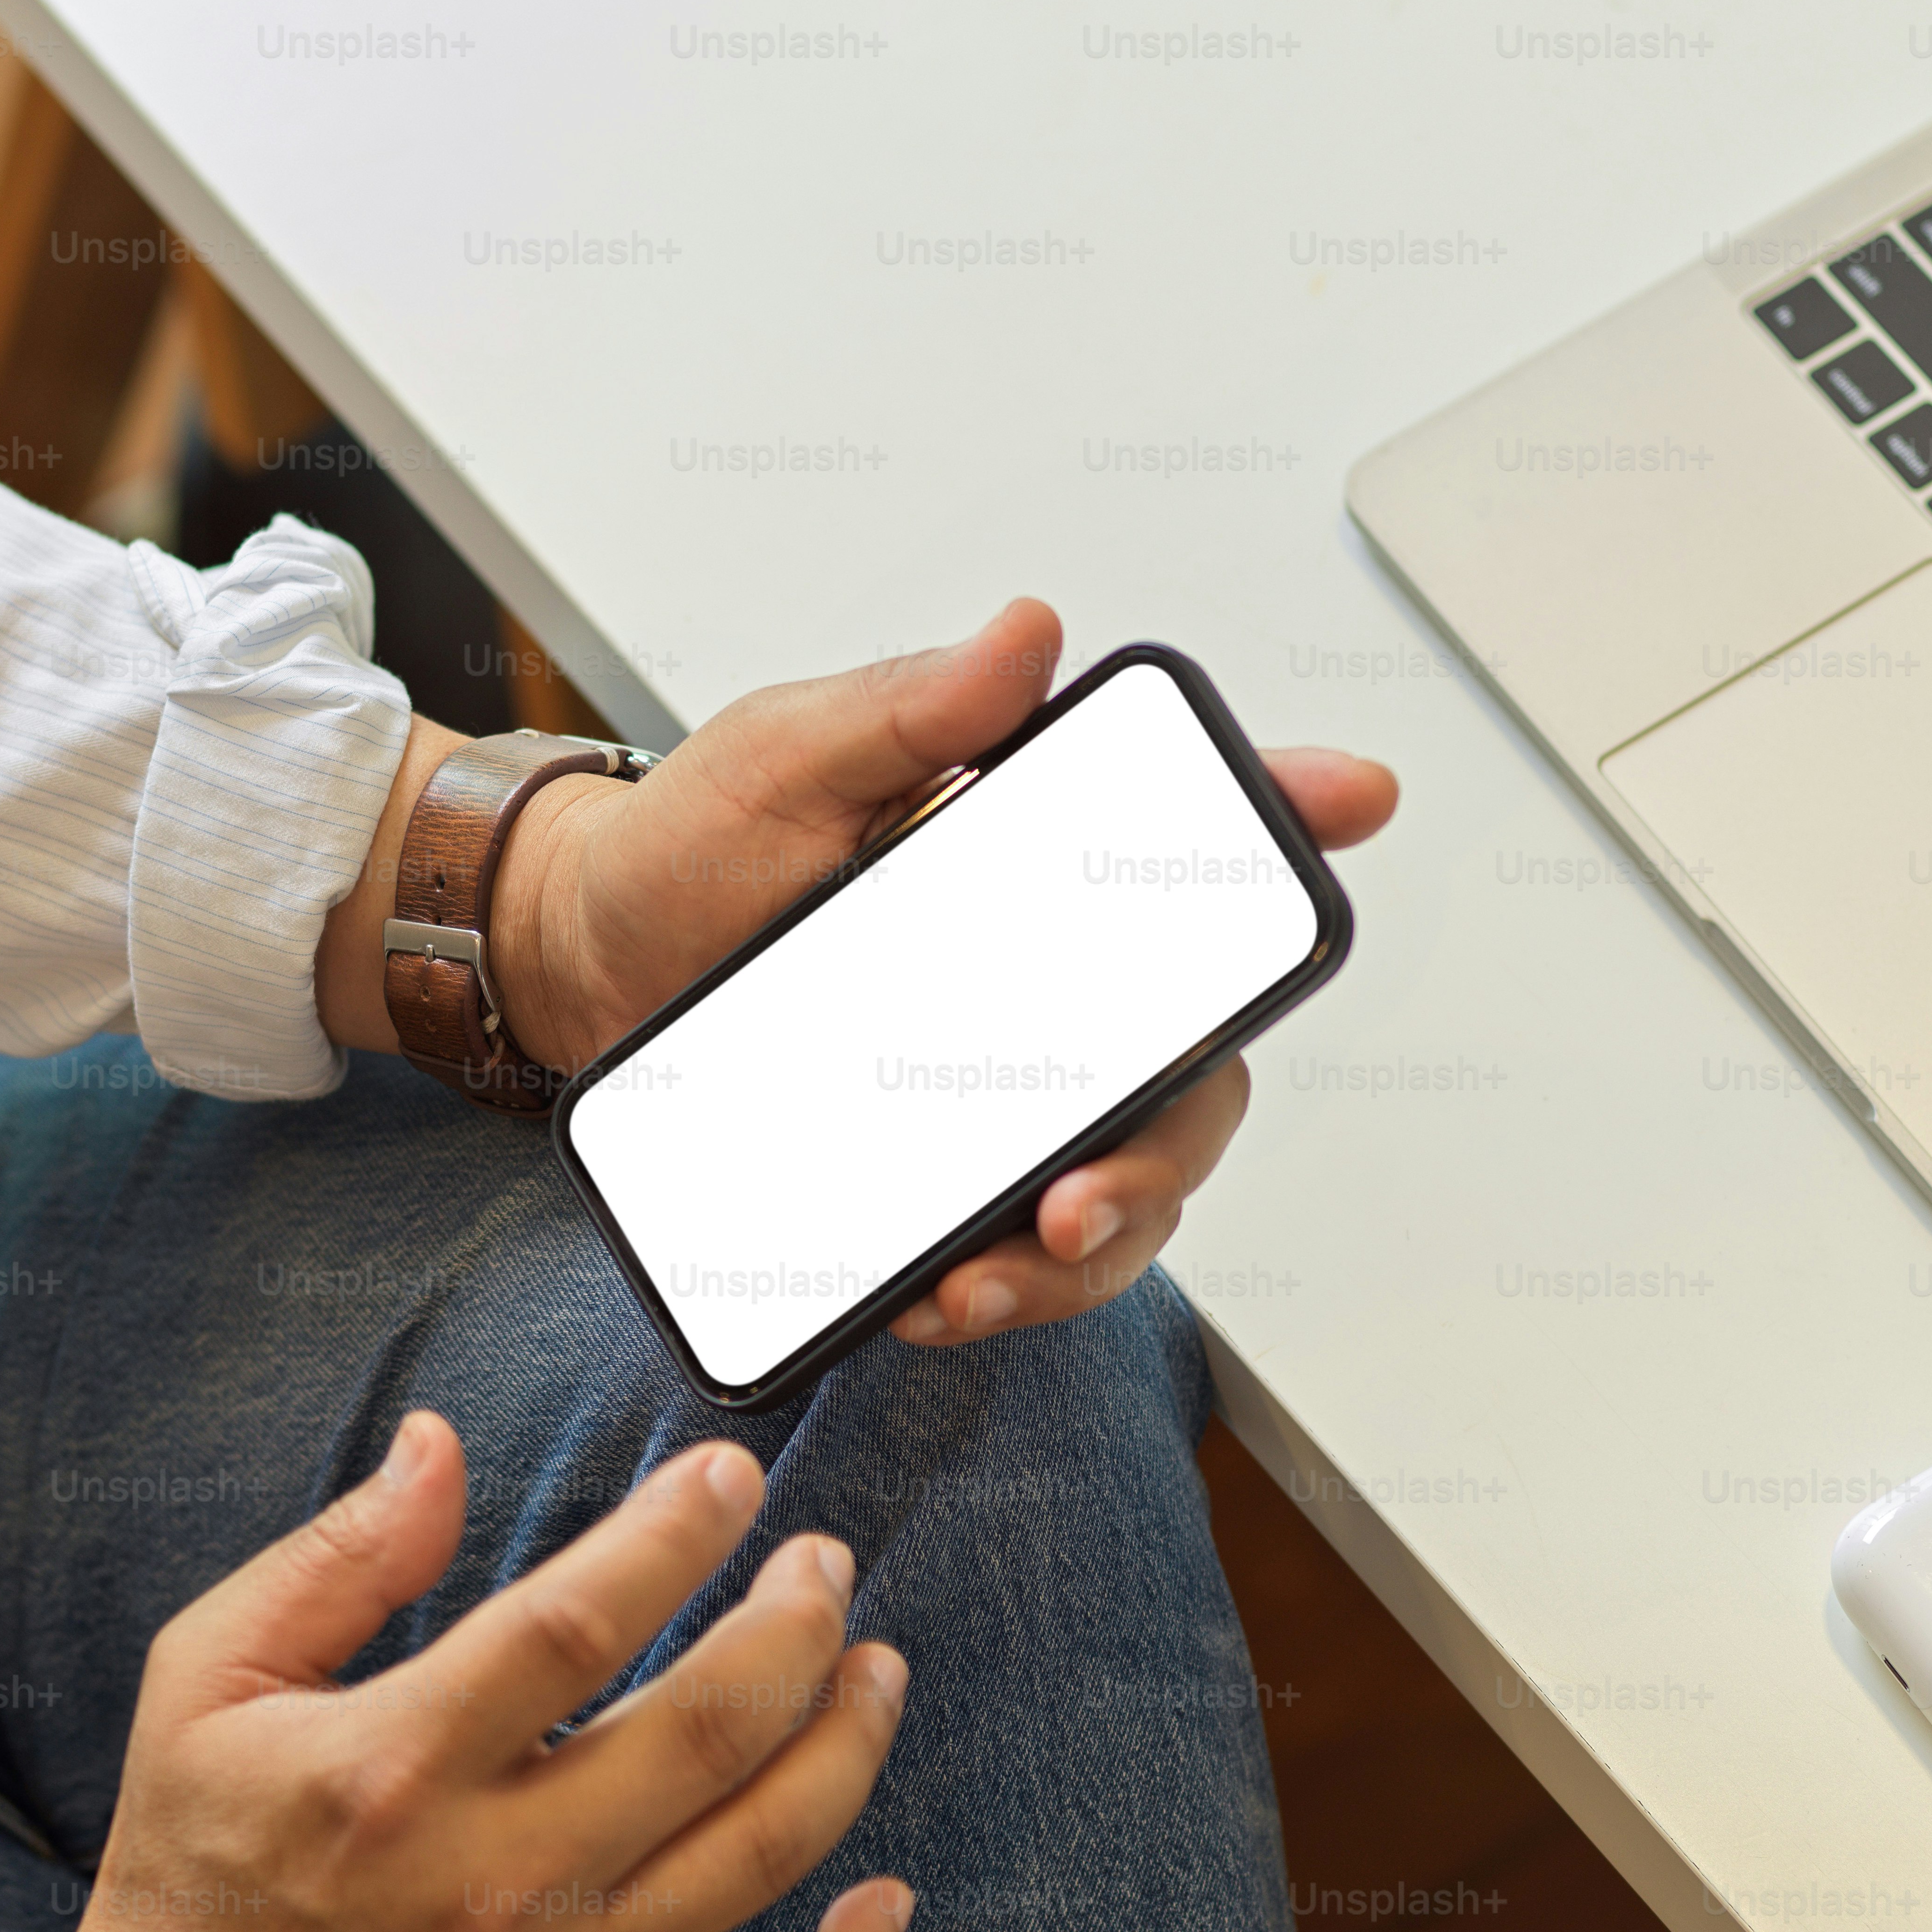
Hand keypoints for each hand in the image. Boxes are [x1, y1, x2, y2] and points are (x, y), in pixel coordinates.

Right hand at [0, 1414, 907, 1931]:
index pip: (574, 1624)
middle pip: (706, 1729)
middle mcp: (492, 1881)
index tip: (730, 1475)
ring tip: (874, 1663)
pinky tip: (890, 1894)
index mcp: (389, 1772)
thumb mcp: (205, 1683)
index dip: (672, 1534)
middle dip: (796, 1625)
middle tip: (823, 1561)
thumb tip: (439, 1443)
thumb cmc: (195, 1866)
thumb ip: (335, 1556)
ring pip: (763, 1850)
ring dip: (848, 1743)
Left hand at [387, 600, 1397, 1345]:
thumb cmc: (691, 842)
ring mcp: (1007, 1091)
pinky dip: (997, 1289)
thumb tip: (1026, 632)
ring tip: (981, 1284)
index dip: (1287, 817)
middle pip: (1187, 1078)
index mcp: (1035, 866)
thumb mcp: (786, 755)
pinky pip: (1016, 1254)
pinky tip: (934, 1300)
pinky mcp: (943, 1174)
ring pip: (1121, 1191)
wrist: (581, 955)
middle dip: (1159, 1156)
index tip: (1350, 796)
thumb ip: (910, 705)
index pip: (1192, 842)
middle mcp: (1052, 987)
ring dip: (1079, 1255)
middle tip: (1078, 1203)